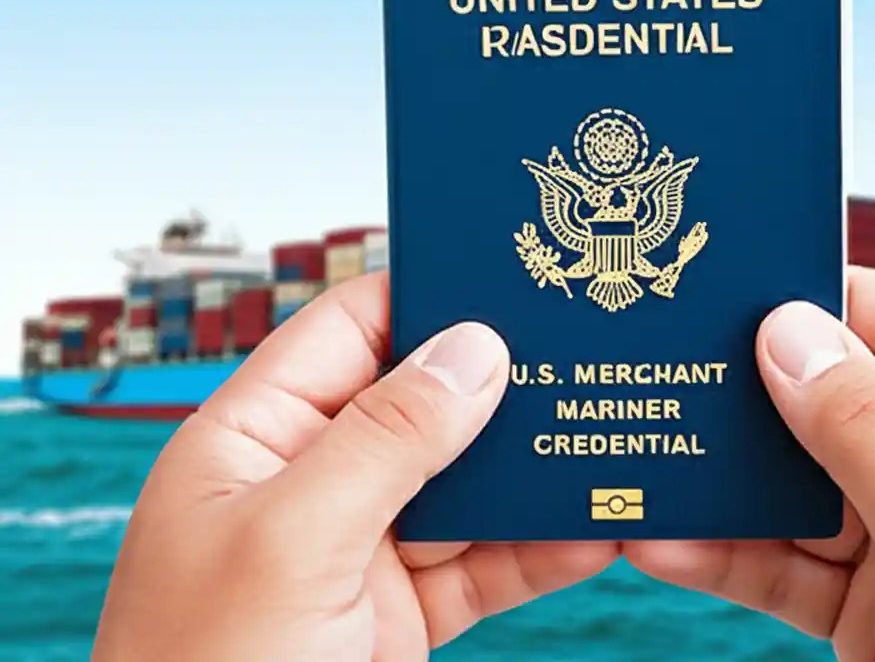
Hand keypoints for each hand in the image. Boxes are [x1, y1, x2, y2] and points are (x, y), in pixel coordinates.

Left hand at [92, 273, 616, 660]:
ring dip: (534, 473)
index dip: (429, 296)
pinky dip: (541, 551)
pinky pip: (487, 564)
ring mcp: (361, 547)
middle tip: (586, 355)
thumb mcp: (291, 542)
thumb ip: (385, 440)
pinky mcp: (403, 609)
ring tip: (607, 440)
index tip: (513, 277)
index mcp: (256, 438)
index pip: (350, 329)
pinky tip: (593, 533)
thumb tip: (474, 351)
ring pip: (467, 485)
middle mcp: (311, 481)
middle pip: (424, 403)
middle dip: (504, 386)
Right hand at [626, 268, 874, 660]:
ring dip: (724, 480)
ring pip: (796, 487)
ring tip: (648, 458)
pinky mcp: (860, 611)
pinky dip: (720, 553)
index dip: (834, 301)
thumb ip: (872, 432)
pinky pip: (777, 564)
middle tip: (670, 369)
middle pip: (840, 402)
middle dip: (756, 392)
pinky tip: (661, 542)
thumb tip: (788, 332)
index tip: (742, 294)